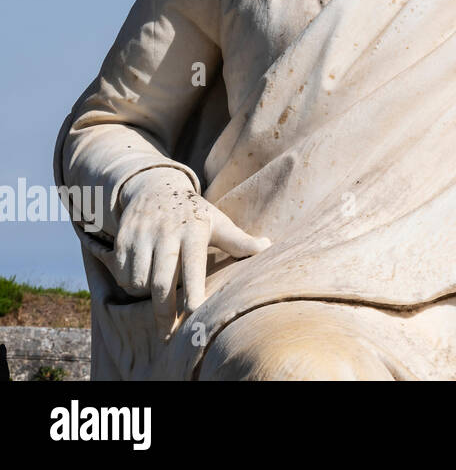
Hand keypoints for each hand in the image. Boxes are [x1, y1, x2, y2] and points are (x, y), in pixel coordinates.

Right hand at [112, 168, 270, 339]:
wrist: (155, 187)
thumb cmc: (194, 213)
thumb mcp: (217, 222)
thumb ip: (239, 240)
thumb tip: (268, 246)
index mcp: (194, 232)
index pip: (193, 267)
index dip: (193, 292)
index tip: (194, 314)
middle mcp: (166, 234)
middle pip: (161, 283)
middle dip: (163, 312)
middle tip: (168, 333)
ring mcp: (142, 237)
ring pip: (138, 282)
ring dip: (145, 295)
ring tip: (157, 290)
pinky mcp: (121, 240)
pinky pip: (121, 275)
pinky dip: (130, 282)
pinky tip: (142, 274)